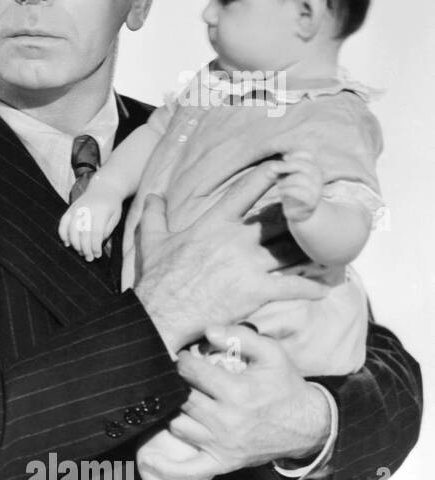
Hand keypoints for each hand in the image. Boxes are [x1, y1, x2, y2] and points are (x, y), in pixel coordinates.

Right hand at [59, 181, 121, 260]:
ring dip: (75, 244)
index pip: (96, 233)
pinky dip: (63, 234)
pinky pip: (63, 223)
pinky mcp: (70, 209)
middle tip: (89, 258)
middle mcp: (87, 210)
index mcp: (101, 212)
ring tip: (80, 252)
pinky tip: (67, 243)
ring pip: (71, 230)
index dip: (95, 247)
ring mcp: (76, 208)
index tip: (97, 255)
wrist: (104, 188)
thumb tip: (96, 244)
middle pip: (83, 233)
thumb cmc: (112, 206)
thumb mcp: (115, 217)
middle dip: (85, 249)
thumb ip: (106, 230)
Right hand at [134, 162, 330, 352]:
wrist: (161, 314)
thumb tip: (152, 195)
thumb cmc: (157, 278)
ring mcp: (249, 265)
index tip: (285, 166)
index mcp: (214, 224)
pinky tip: (324, 288)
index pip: (246, 191)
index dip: (268, 175)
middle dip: (299, 214)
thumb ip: (153, 215)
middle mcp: (236, 240)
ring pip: (291, 251)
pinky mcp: (256, 291)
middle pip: (278, 221)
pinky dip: (311, 288)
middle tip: (317, 207)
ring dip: (311, 249)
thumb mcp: (151, 241)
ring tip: (328, 246)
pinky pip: (293, 287)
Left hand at [137, 325, 330, 479]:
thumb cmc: (284, 386)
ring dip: (169, 413)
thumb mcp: (272, 354)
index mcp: (238, 392)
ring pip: (177, 426)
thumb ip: (241, 336)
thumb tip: (207, 331)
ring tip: (168, 401)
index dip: (183, 361)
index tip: (183, 358)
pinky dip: (166, 468)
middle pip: (181, 398)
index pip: (192, 372)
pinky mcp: (222, 462)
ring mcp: (222, 445)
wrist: (307, 426)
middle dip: (174, 384)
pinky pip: (188, 470)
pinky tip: (147, 459)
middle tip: (172, 378)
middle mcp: (227, 421)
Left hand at [268, 149, 322, 222]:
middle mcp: (318, 178)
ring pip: (299, 179)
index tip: (284, 158)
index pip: (307, 156)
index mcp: (313, 169)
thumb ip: (279, 171)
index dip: (294, 155)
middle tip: (271, 170)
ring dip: (284, 181)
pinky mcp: (312, 202)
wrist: (300, 212)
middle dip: (284, 166)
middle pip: (302, 165)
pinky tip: (282, 193)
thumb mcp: (285, 177)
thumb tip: (271, 169)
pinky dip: (286, 191)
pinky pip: (298, 192)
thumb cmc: (291, 191)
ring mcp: (316, 190)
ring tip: (280, 187)